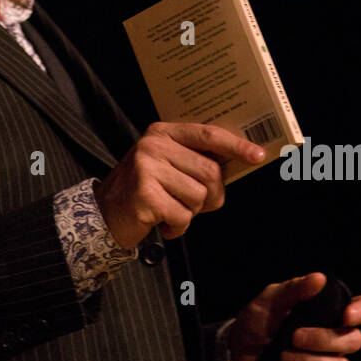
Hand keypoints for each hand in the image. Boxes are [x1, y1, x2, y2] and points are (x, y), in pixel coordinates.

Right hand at [93, 121, 264, 250]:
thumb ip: (193, 159)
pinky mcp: (144, 194)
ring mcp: (147, 168)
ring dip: (190, 213)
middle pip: (210, 172)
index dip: (235, 145)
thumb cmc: (143, 191)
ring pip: (199, 196)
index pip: (207, 135)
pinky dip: (177, 227)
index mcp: (162, 133)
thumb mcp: (165, 165)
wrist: (102, 213)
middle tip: (194, 205)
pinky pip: (182, 216)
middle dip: (211, 196)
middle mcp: (153, 145)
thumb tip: (237, 161)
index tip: (258, 155)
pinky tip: (161, 223)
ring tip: (170, 210)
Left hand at [227, 272, 360, 360]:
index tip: (346, 315)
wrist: (235, 353)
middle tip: (294, 336)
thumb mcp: (269, 300)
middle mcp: (333, 339)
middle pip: (354, 341)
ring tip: (281, 355)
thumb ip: (293, 290)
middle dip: (325, 339)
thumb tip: (319, 279)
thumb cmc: (257, 322)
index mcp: (328, 313)